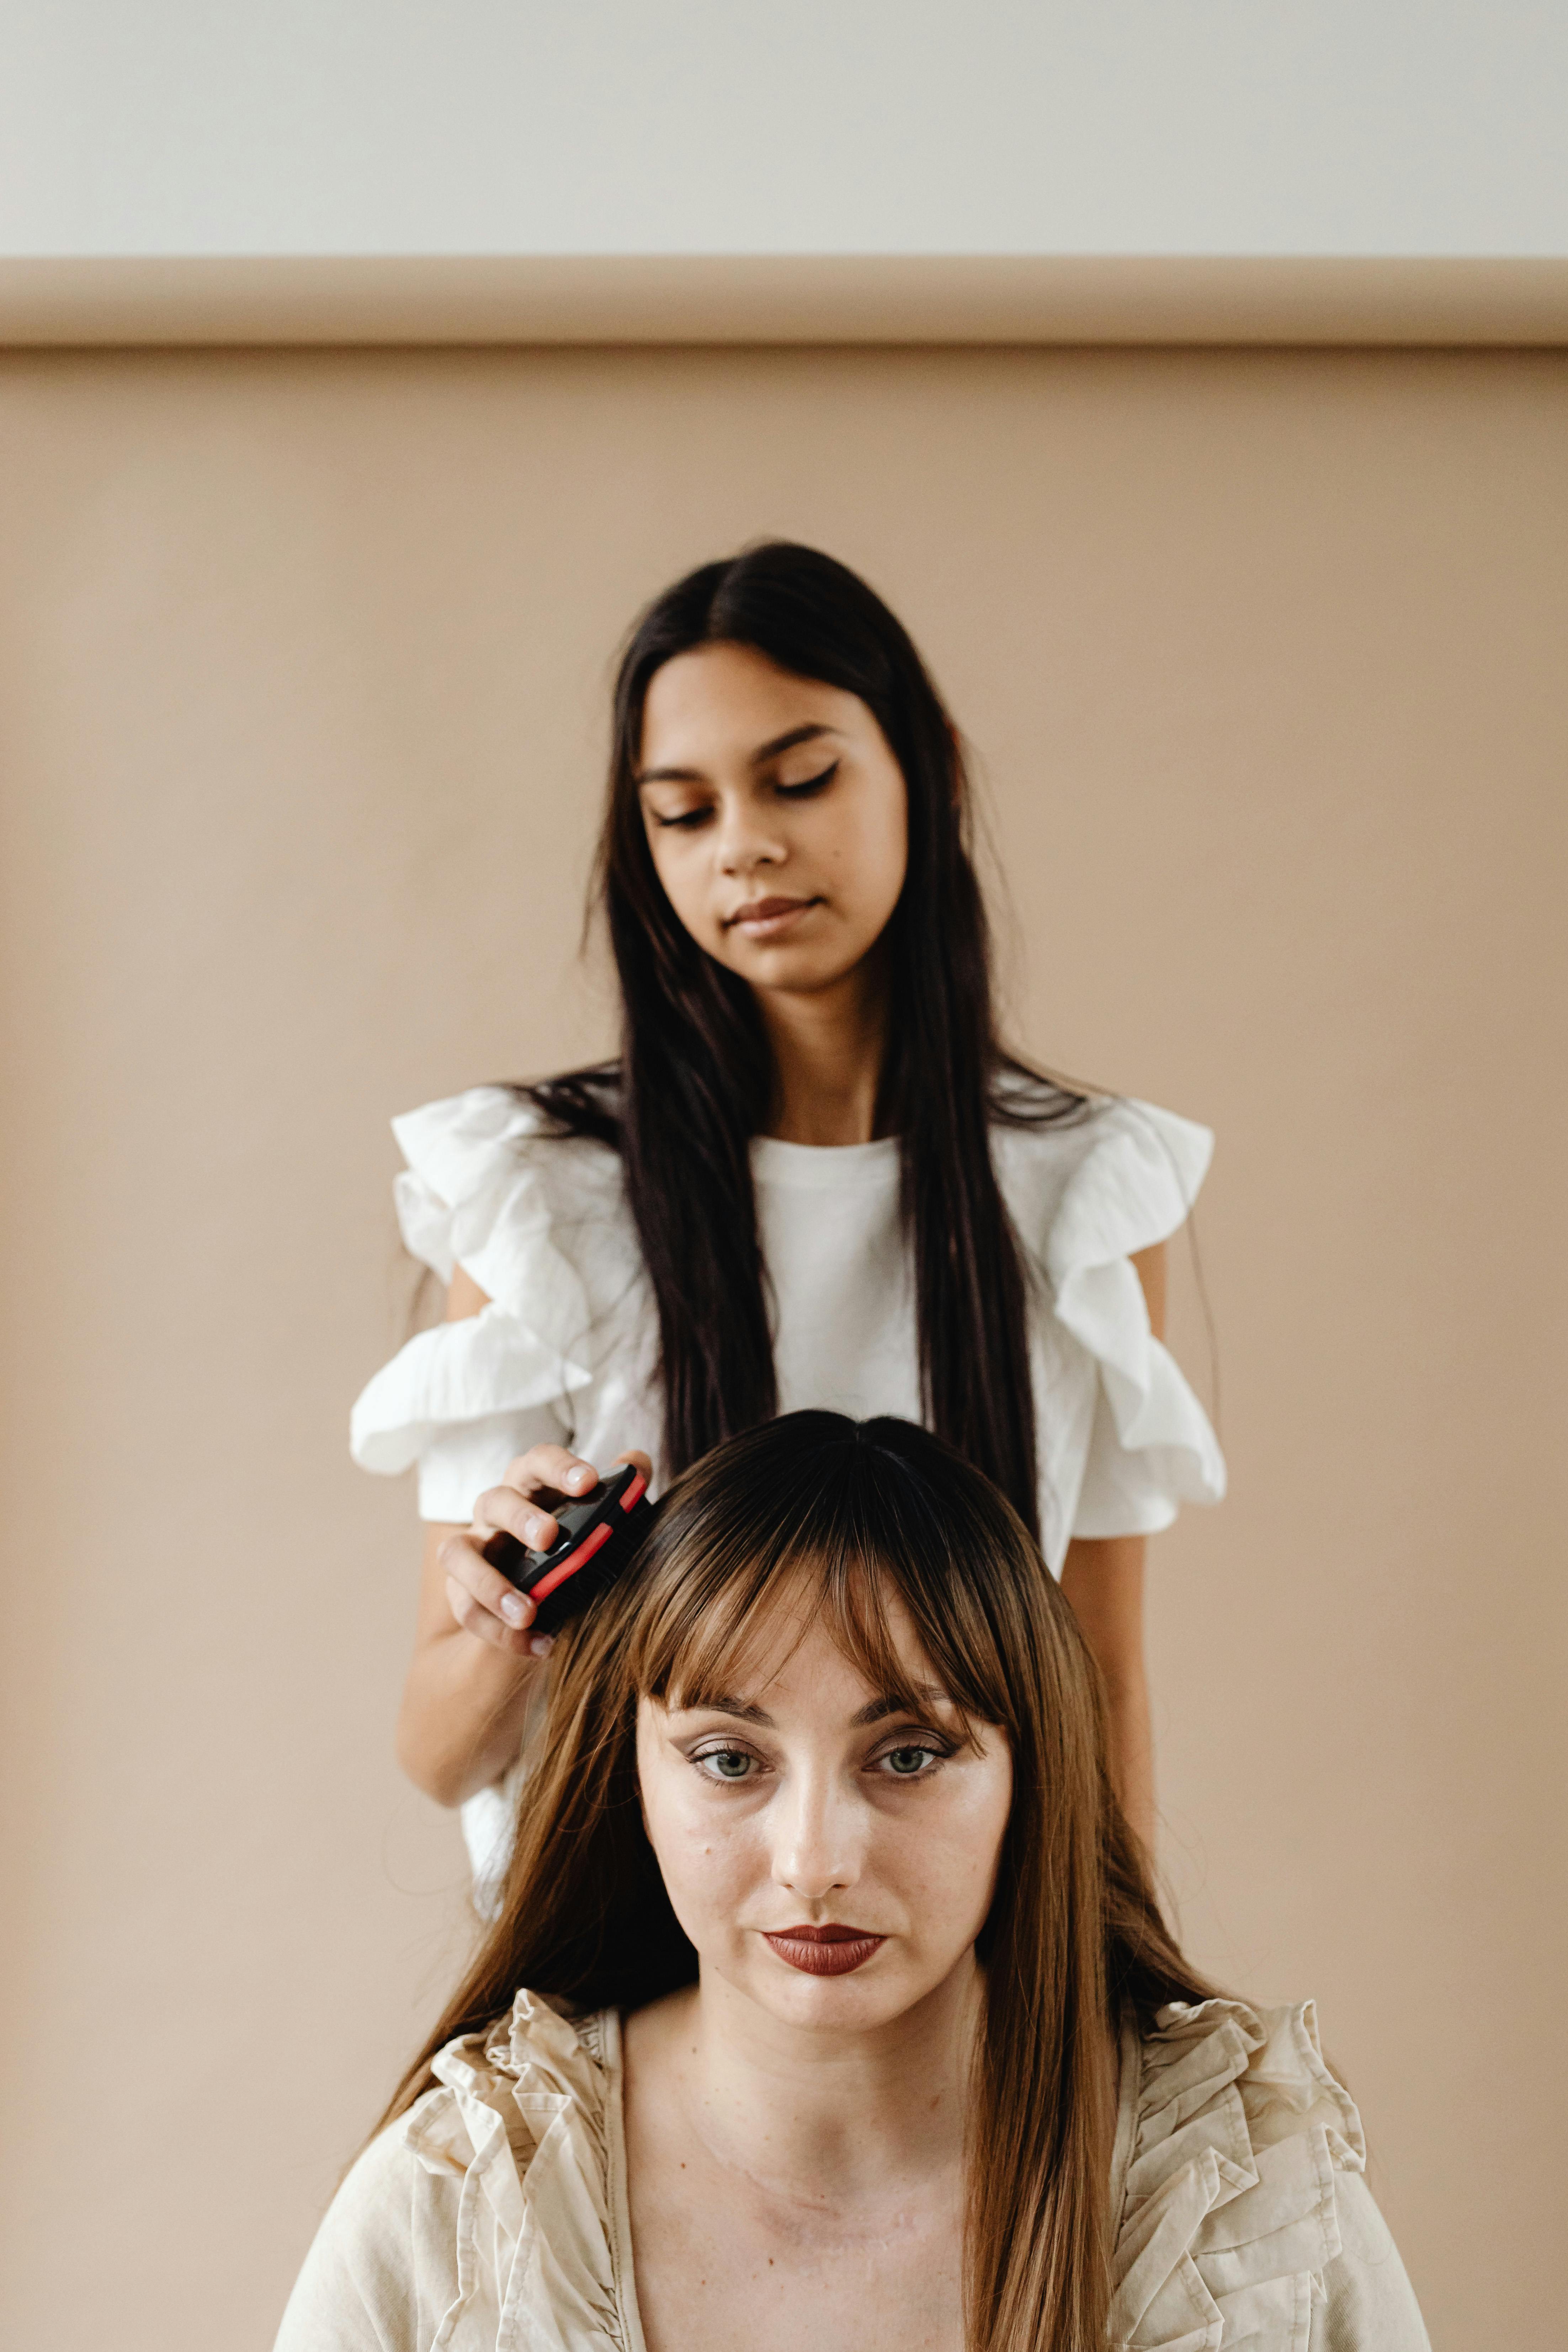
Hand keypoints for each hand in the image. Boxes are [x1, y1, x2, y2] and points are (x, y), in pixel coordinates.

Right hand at [437, 1444, 653, 1657]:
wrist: (540, 1597)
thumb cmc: (573, 1544)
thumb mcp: (598, 1521)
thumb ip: (619, 1492)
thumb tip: (637, 1463)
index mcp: (530, 1485)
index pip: (538, 1462)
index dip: (560, 1467)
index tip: (589, 1481)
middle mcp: (494, 1510)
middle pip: (495, 1500)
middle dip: (520, 1517)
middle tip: (549, 1538)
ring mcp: (471, 1549)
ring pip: (459, 1553)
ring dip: (490, 1584)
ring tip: (527, 1613)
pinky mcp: (459, 1591)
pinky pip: (466, 1608)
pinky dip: (499, 1631)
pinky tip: (539, 1645)